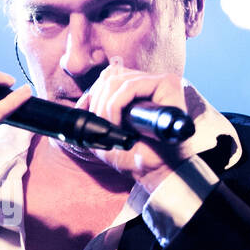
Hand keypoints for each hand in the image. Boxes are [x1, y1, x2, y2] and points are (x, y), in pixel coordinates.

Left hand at [77, 62, 208, 189]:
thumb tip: (82, 102)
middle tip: (102, 127)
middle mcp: (150, 82)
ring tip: (112, 128)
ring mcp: (160, 81)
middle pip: (111, 77)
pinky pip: (130, 87)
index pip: (109, 76)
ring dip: (106, 107)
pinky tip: (119, 123)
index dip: (94, 94)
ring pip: (118, 81)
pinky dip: (116, 105)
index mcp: (138, 90)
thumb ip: (94, 117)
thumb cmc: (135, 158)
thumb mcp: (105, 137)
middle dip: (98, 103)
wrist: (156, 172)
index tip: (91, 117)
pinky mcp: (168, 85)